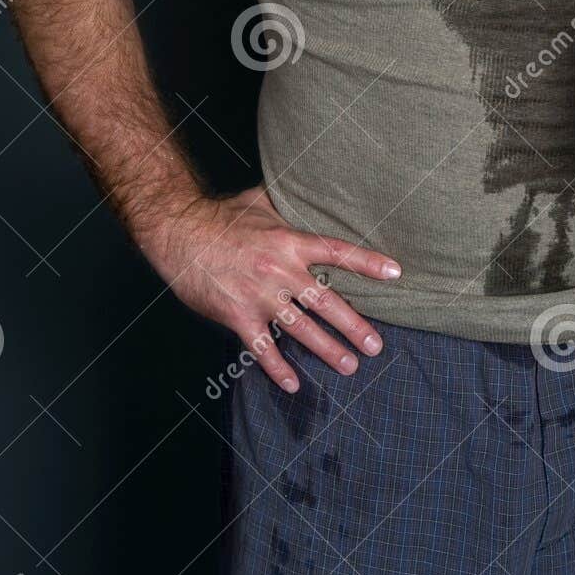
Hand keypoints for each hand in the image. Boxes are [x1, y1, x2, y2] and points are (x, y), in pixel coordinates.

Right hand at [139, 183, 401, 392]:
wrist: (179, 234)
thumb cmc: (221, 216)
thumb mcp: (260, 202)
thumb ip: (289, 205)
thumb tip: (312, 190)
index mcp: (289, 241)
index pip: (337, 252)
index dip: (368, 262)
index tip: (395, 273)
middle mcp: (279, 270)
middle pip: (325, 301)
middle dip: (353, 325)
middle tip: (376, 346)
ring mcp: (258, 295)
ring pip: (300, 329)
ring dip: (327, 350)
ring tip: (349, 366)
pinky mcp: (237, 315)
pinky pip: (261, 347)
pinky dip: (277, 368)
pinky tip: (293, 384)